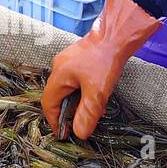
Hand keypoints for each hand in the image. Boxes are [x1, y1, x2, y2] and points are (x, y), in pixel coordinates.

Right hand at [41, 0, 160, 138]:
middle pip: (58, 96)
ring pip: (68, 88)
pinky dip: (83, 91)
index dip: (55, 121)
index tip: (63, 134)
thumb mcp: (97, 93)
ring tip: (93, 111)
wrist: (116, 33)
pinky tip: (97, 94)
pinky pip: (76, 79)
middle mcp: (59, 67)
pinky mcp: (79, 57)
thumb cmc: (105, 60)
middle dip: (68, 112)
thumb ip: (87, 114)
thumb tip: (79, 133)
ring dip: (78, 102)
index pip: (49, 104)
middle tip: (80, 124)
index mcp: (58, 76)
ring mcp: (68, 60)